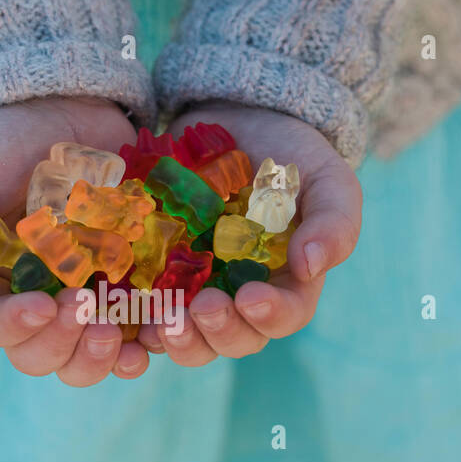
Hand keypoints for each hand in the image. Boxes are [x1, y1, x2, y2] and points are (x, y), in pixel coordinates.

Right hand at [0, 97, 150, 385]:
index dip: (16, 327)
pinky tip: (160, 332)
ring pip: (85, 359)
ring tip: (117, 335)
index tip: (43, 306)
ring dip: (100, 359)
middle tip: (87, 308)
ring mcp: (85, 299)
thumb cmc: (3, 142)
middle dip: (62, 345)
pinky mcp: (129, 287)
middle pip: (41, 355)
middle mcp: (37, 302)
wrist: (65, 112)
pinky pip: (138, 333)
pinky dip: (148, 343)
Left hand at [137, 104, 361, 363]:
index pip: (284, 316)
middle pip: (233, 339)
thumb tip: (312, 266)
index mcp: (286, 284)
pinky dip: (136, 319)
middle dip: (218, 332)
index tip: (251, 297)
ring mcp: (197, 290)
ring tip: (164, 318)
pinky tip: (127, 309)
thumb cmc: (291, 155)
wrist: (235, 121)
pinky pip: (144, 311)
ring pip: (189, 337)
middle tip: (202, 308)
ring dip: (177, 338)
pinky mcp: (157, 274)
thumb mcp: (324, 178)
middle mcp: (240, 298)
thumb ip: (333, 221)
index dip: (269, 315)